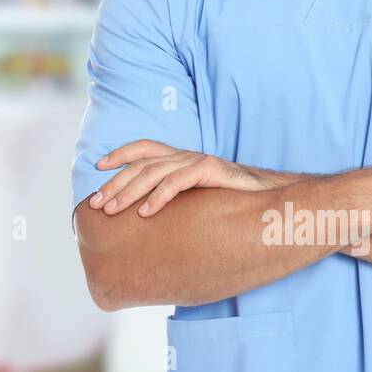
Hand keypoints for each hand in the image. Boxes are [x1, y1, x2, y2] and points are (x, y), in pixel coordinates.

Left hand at [89, 140, 263, 216]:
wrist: (275, 197)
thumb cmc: (236, 203)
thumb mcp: (200, 199)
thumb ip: (179, 203)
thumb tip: (150, 224)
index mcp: (182, 159)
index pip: (145, 148)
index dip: (120, 154)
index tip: (98, 166)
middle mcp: (187, 156)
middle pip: (141, 164)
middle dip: (115, 183)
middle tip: (96, 204)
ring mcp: (198, 161)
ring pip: (154, 172)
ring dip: (128, 191)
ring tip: (111, 210)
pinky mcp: (211, 170)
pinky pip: (178, 181)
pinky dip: (158, 196)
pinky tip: (145, 212)